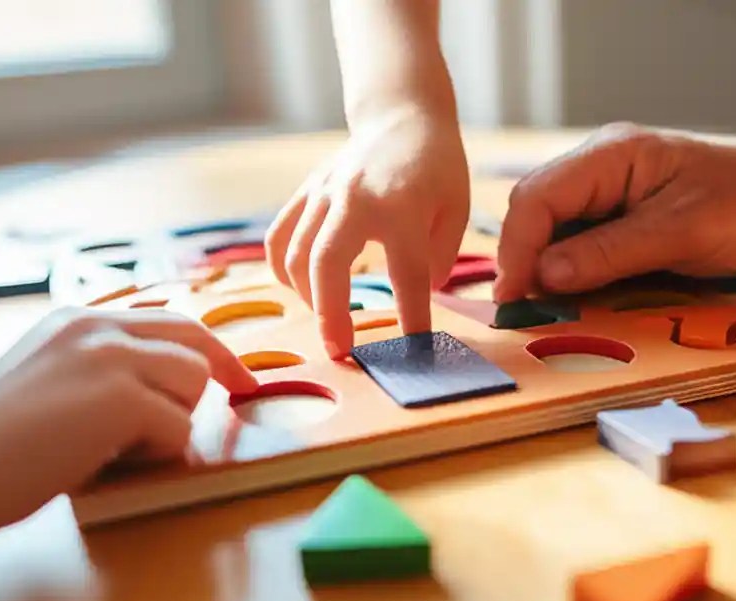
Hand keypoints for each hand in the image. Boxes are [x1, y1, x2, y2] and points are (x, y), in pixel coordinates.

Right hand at [0, 308, 257, 525]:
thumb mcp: (46, 382)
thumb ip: (98, 373)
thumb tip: (160, 394)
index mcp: (77, 319)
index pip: (168, 319)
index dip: (208, 349)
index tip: (235, 375)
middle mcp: (97, 325)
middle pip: (195, 338)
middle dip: (221, 373)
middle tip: (239, 398)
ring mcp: (109, 356)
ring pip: (194, 383)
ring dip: (172, 422)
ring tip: (120, 449)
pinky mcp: (120, 397)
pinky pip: (177, 427)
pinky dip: (156, 454)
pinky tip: (107, 463)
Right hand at [266, 107, 468, 357]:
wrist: (402, 116)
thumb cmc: (436, 166)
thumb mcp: (456, 208)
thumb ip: (440, 255)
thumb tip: (421, 293)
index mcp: (402, 206)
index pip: (406, 273)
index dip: (411, 315)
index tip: (414, 348)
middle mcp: (355, 199)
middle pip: (326, 263)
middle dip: (329, 313)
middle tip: (339, 350)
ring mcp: (323, 194)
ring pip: (295, 254)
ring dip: (308, 297)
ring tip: (328, 319)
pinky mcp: (306, 192)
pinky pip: (278, 237)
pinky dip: (282, 269)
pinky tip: (302, 287)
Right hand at [495, 123, 735, 300]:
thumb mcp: (681, 232)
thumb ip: (609, 252)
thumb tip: (542, 275)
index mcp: (612, 154)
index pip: (537, 197)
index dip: (516, 249)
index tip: (514, 298)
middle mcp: (602, 167)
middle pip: (535, 212)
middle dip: (522, 260)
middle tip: (522, 313)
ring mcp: (610, 193)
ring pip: (552, 231)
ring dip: (543, 271)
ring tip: (539, 312)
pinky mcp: (623, 219)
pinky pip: (580, 245)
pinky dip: (570, 275)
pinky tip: (572, 301)